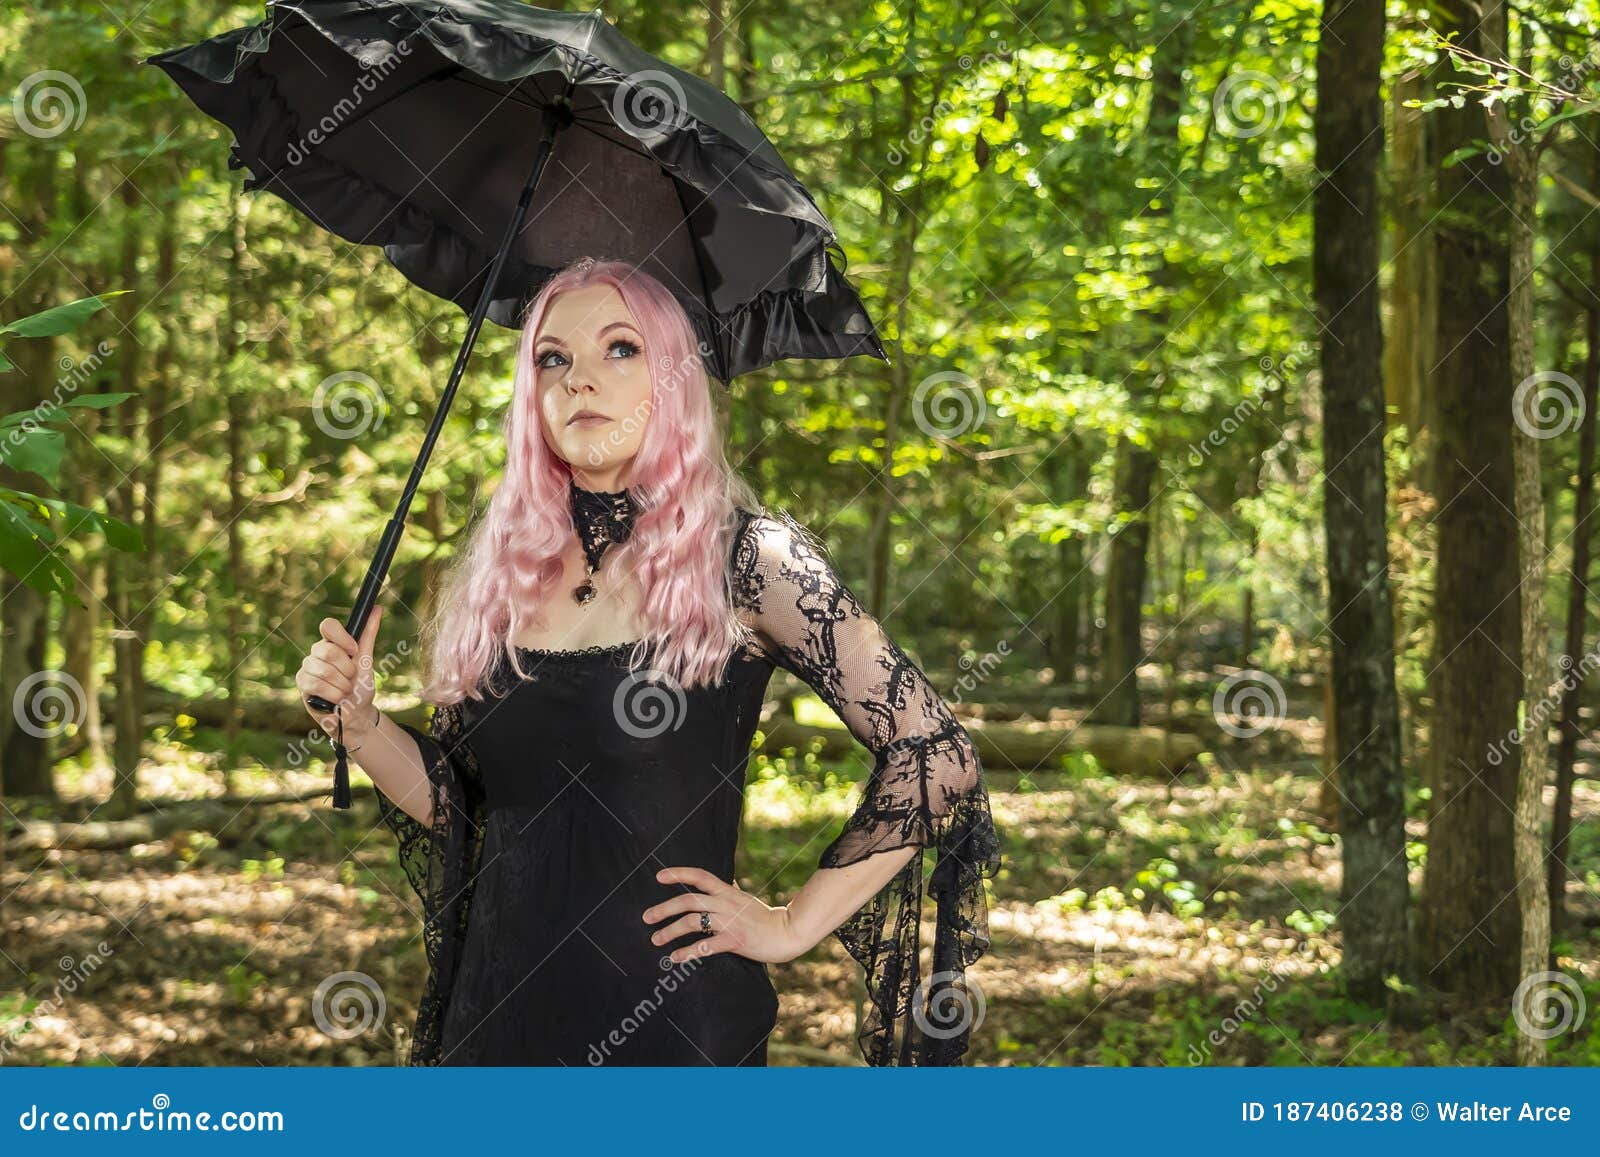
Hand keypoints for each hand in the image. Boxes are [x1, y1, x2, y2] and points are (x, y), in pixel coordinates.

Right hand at [295, 608, 382, 739]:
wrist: (356, 715)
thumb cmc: (360, 687)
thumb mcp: (367, 660)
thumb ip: (368, 634)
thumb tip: (376, 608)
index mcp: (333, 643)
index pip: (328, 625)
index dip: (341, 636)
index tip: (354, 650)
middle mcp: (317, 653)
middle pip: (328, 650)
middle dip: (347, 668)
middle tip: (351, 678)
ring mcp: (307, 668)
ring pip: (324, 670)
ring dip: (342, 685)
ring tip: (345, 691)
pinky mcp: (302, 684)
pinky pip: (317, 684)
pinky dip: (334, 694)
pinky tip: (336, 699)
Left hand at [643, 866, 801, 964]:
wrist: (785, 932)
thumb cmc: (764, 918)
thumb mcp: (744, 899)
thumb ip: (730, 891)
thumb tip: (723, 882)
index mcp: (727, 892)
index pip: (700, 876)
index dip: (679, 874)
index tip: (659, 876)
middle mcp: (725, 903)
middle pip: (689, 901)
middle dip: (664, 908)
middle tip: (646, 917)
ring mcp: (729, 922)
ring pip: (692, 922)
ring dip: (670, 931)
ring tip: (656, 939)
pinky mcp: (734, 940)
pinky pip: (706, 945)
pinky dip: (688, 952)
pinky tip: (675, 957)